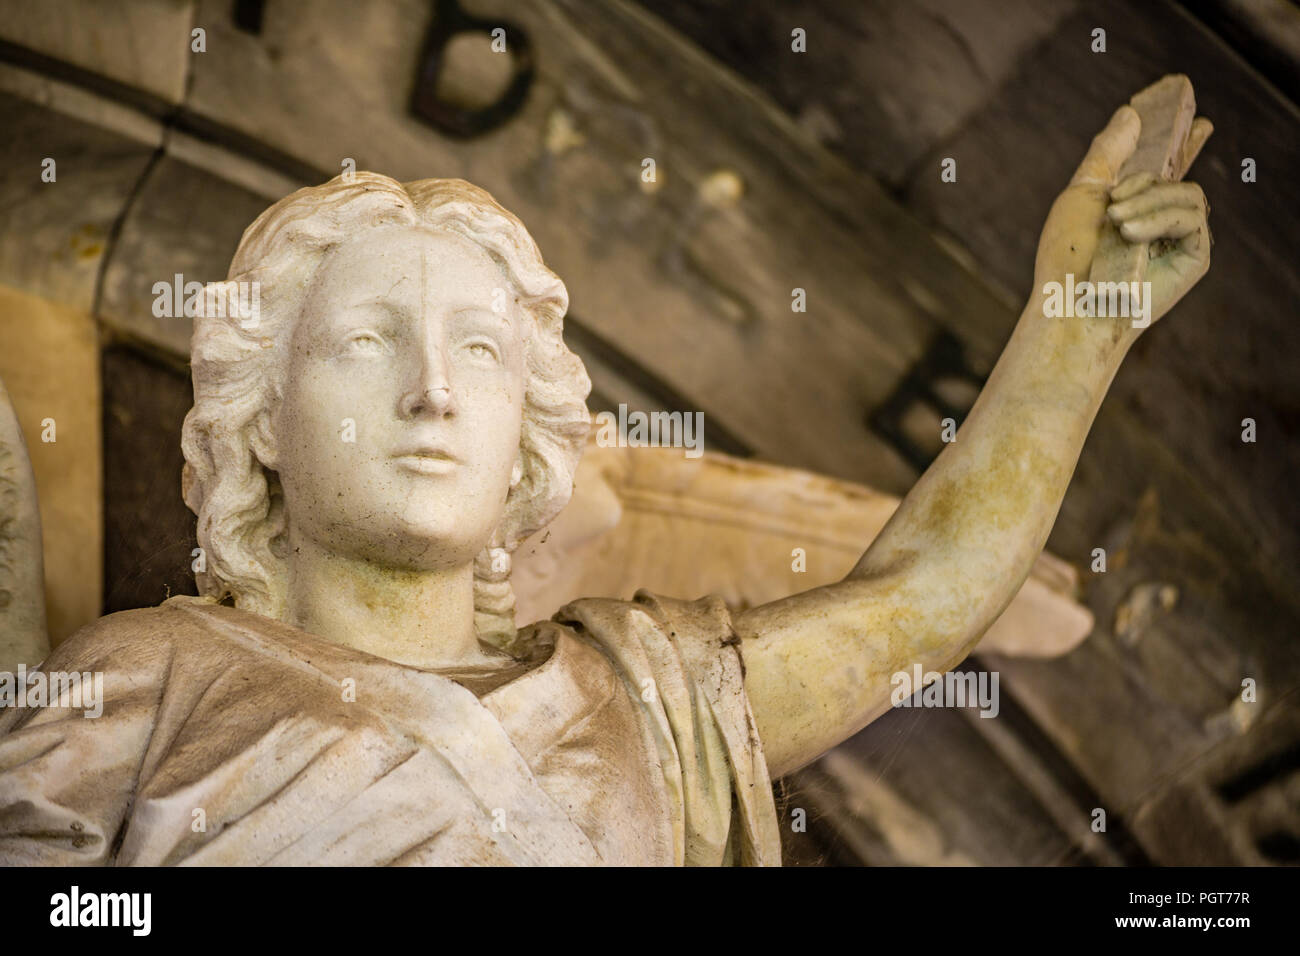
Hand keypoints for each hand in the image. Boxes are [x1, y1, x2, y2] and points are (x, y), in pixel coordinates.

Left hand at [1033, 105, 1211, 334]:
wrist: (1071, 303)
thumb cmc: (1068, 257)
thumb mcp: (1083, 194)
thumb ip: (1108, 153)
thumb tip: (1131, 112)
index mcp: (1131, 207)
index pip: (1166, 168)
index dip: (1184, 143)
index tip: (1198, 120)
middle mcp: (1158, 223)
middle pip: (1174, 175)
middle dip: (1144, 183)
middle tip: (1112, 209)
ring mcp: (1178, 239)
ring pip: (1184, 192)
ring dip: (1146, 201)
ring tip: (1115, 225)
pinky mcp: (1194, 256)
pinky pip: (1192, 214)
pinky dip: (1160, 218)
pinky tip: (1132, 234)